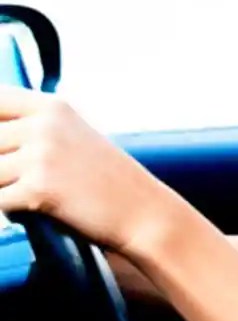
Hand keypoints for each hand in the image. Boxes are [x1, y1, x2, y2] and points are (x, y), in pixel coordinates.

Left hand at [0, 85, 171, 253]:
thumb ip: (28, 130)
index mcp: (52, 108)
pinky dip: (8, 209)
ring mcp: (43, 155)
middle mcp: (46, 124)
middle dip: (1, 166)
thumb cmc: (103, 181)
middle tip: (25, 175)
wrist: (141, 212)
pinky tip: (33, 207)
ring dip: (4, 188)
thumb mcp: (71, 137)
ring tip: (32, 192)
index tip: (6, 145)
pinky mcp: (39, 189)